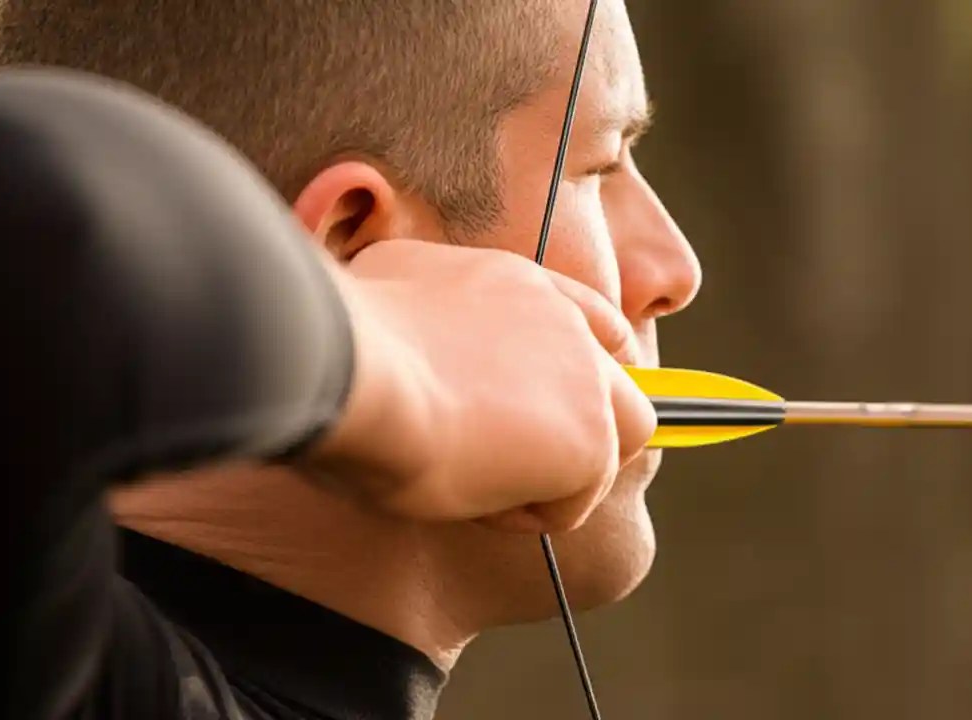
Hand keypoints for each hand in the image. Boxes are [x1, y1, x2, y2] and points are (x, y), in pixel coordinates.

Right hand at [303, 240, 655, 532]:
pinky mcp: (590, 439)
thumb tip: (404, 323)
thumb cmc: (344, 340)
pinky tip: (471, 502)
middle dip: (593, 430)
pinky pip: (574, 503)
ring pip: (620, 443)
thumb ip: (429, 306)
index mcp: (518, 282)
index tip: (552, 406)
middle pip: (627, 387)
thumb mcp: (388, 290)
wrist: (352, 369)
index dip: (587, 371)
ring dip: (565, 478)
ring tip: (489, 489)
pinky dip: (526, 516)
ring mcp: (586, 378)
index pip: (594, 323)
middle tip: (532, 464)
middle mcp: (564, 321)